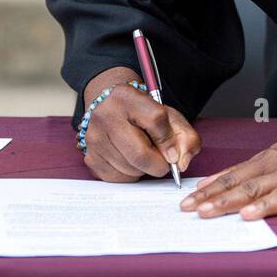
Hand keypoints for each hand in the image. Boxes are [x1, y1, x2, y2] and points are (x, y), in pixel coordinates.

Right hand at [80, 66, 200, 182]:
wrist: (110, 109)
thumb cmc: (142, 114)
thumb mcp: (168, 116)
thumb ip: (185, 136)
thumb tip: (182, 163)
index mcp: (128, 98)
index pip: (156, 120)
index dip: (169, 141)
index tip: (173, 152)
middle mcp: (106, 116)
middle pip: (140, 154)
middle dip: (159, 165)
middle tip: (163, 162)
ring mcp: (95, 138)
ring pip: (130, 169)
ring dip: (145, 170)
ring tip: (144, 156)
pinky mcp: (90, 157)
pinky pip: (118, 178)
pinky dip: (131, 175)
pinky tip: (131, 162)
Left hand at [179, 105, 276, 220]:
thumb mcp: (275, 156)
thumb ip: (245, 172)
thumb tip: (211, 184)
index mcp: (270, 162)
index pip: (235, 177)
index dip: (211, 191)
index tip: (189, 203)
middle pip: (253, 186)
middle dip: (227, 200)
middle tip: (203, 212)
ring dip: (267, 204)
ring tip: (248, 215)